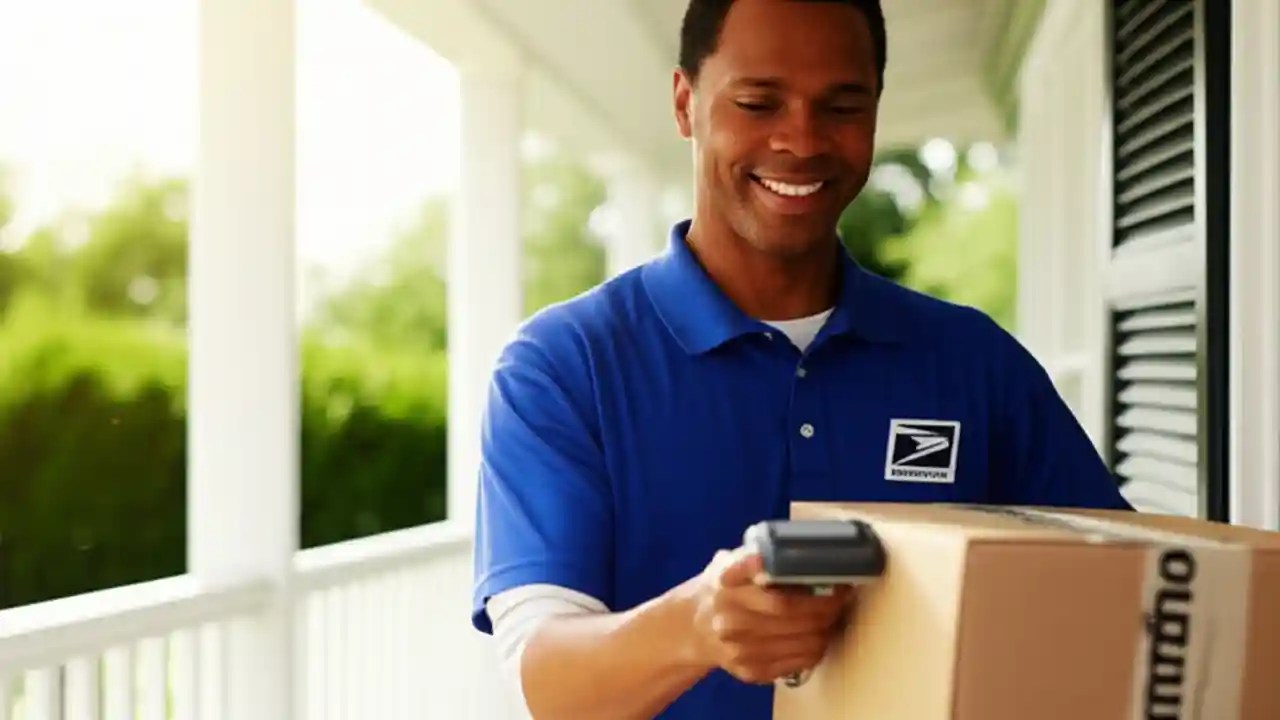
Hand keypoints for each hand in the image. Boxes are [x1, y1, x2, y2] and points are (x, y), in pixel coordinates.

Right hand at [687, 547, 852, 684]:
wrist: (693, 627)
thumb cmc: (725, 589)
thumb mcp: (732, 563)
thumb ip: (760, 557)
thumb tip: (807, 552)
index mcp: (727, 580)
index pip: (773, 581)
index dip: (812, 584)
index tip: (837, 582)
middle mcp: (730, 616)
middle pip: (792, 612)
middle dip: (827, 607)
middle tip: (841, 599)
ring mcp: (739, 647)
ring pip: (802, 640)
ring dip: (826, 629)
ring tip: (831, 617)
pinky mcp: (750, 670)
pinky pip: (799, 662)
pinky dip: (815, 648)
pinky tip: (815, 636)